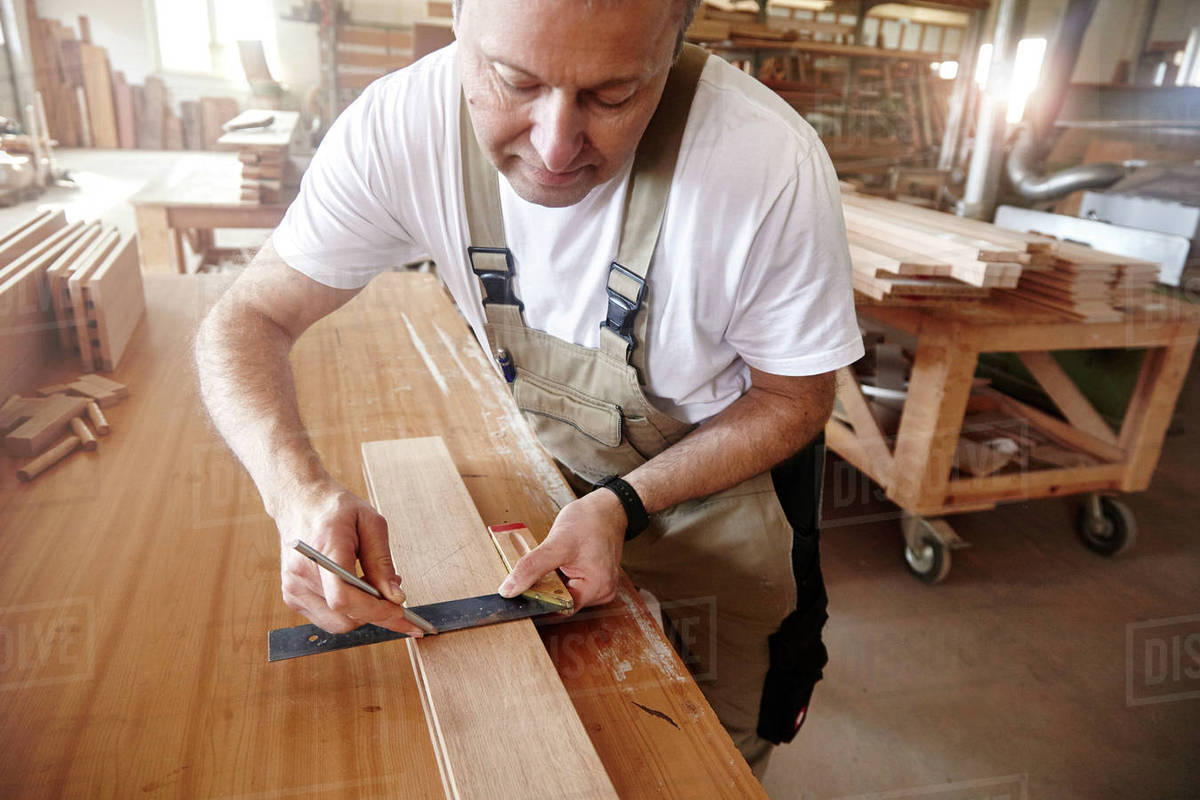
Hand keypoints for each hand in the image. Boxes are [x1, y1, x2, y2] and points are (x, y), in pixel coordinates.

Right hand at [274, 482, 425, 635]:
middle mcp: (302, 573)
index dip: (375, 611)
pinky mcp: (292, 596)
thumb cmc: (336, 508)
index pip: (344, 597)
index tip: (400, 612)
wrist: (300, 502)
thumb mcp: (371, 523)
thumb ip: (382, 562)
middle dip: (375, 612)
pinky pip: (326, 618)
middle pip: (343, 614)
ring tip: (372, 587)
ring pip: (337, 623)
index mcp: (324, 549)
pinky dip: (347, 611)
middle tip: (393, 595)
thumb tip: (395, 597)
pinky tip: (354, 589)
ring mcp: (294, 587)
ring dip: (362, 612)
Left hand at [497, 489, 626, 608]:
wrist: (607, 507)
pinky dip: (558, 576)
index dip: (538, 602)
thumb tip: (509, 589)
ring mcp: (598, 585)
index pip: (560, 608)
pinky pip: (569, 583)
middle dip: (544, 589)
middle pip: (562, 601)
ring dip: (550, 581)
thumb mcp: (558, 543)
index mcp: (598, 588)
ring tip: (549, 563)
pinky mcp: (593, 577)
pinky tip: (556, 563)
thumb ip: (532, 567)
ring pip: (563, 592)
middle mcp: (601, 591)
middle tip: (529, 573)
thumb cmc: (591, 521)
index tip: (517, 595)